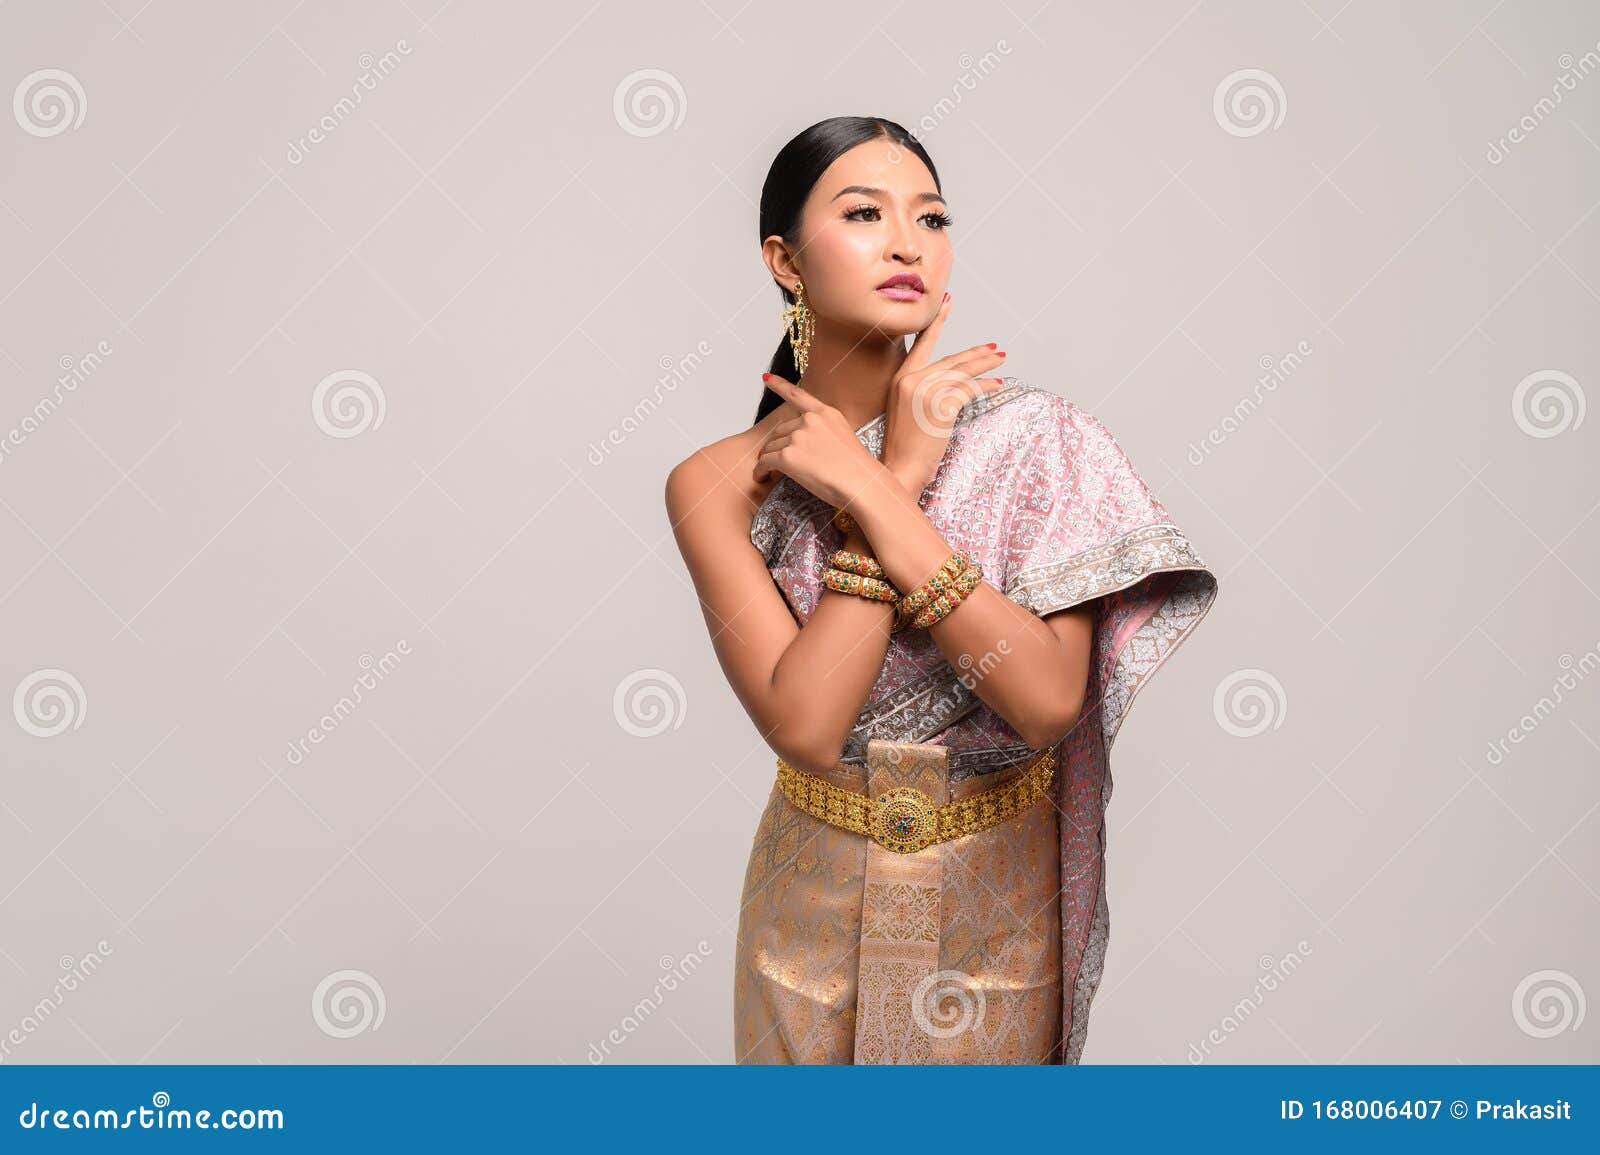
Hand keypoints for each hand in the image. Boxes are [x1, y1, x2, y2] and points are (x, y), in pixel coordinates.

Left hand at [753, 375, 891, 510]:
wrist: (861, 484)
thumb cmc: (856, 469)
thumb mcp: (843, 436)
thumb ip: (822, 431)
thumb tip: (802, 441)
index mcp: (825, 413)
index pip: (797, 395)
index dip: (779, 385)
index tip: (766, 379)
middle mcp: (810, 421)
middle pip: (780, 431)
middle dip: (777, 445)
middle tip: (778, 461)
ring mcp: (798, 437)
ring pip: (771, 447)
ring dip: (769, 459)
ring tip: (770, 472)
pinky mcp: (788, 456)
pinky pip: (765, 462)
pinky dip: (761, 470)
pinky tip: (762, 477)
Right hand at [881, 292, 1008, 496]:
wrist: (900, 469)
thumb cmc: (905, 446)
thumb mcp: (906, 411)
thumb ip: (922, 390)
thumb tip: (950, 380)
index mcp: (900, 379)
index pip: (922, 344)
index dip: (937, 322)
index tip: (948, 301)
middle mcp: (911, 380)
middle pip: (950, 358)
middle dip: (976, 352)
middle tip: (994, 347)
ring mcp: (925, 391)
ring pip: (962, 371)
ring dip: (985, 365)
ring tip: (1001, 360)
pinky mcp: (940, 405)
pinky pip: (970, 389)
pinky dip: (986, 386)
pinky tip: (997, 384)